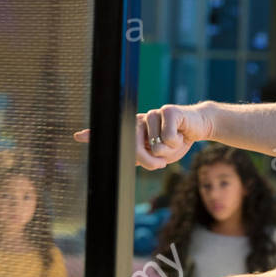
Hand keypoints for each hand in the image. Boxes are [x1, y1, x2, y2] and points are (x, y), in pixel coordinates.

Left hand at [73, 104, 211, 169]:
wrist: (198, 128)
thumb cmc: (175, 142)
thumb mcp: (157, 155)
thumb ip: (142, 158)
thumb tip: (129, 162)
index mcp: (134, 129)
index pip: (112, 131)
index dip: (95, 134)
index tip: (77, 137)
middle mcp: (140, 120)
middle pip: (134, 147)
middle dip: (148, 161)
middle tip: (159, 165)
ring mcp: (153, 113)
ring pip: (154, 145)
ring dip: (167, 151)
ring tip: (174, 142)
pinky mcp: (168, 111)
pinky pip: (168, 137)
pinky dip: (176, 142)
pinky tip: (181, 134)